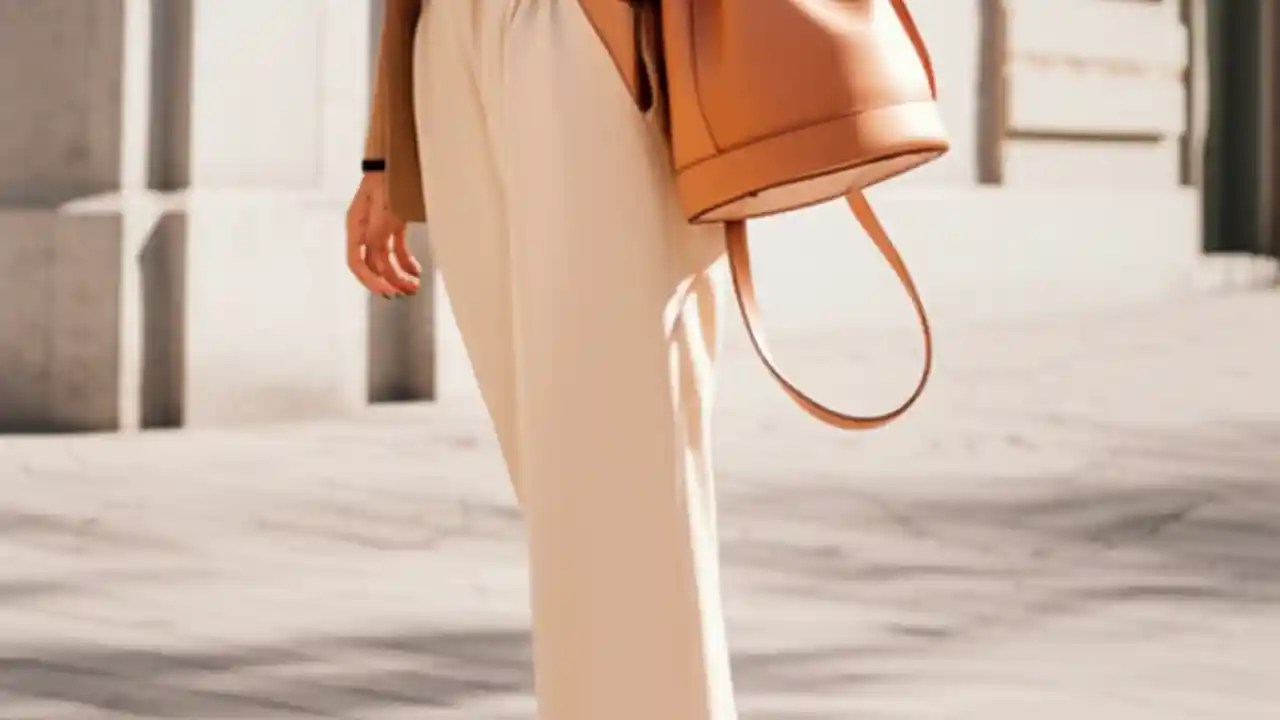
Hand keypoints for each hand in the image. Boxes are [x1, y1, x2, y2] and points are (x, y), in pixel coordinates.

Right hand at [345, 172, 422, 296]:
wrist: (398, 153)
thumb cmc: (389, 176)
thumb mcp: (383, 207)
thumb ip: (378, 234)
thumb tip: (379, 262)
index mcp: (356, 225)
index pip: (357, 262)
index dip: (371, 280)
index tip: (389, 291)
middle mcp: (364, 228)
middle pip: (372, 264)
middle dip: (389, 281)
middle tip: (405, 293)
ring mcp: (378, 224)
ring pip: (386, 258)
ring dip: (399, 274)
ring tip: (414, 286)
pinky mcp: (392, 221)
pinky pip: (395, 246)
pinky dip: (405, 260)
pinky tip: (416, 270)